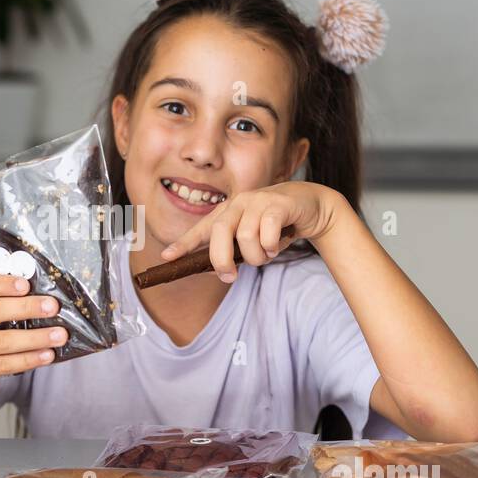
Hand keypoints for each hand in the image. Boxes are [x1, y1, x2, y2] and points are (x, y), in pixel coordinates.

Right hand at [0, 273, 67, 403]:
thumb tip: (39, 294)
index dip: (1, 283)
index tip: (26, 284)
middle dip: (27, 308)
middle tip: (52, 307)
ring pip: (3, 341)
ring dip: (35, 338)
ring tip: (59, 335)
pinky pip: (4, 364)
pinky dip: (29, 359)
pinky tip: (46, 355)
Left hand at [158, 182, 341, 280]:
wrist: (311, 206)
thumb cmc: (277, 226)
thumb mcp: (252, 238)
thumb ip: (236, 251)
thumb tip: (221, 272)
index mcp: (227, 212)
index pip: (201, 230)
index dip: (183, 244)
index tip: (166, 258)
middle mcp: (238, 203)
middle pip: (219, 233)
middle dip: (221, 260)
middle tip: (229, 277)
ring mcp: (257, 201)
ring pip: (246, 237)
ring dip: (257, 256)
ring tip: (266, 254)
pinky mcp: (277, 203)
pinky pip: (267, 231)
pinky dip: (271, 245)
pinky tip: (277, 245)